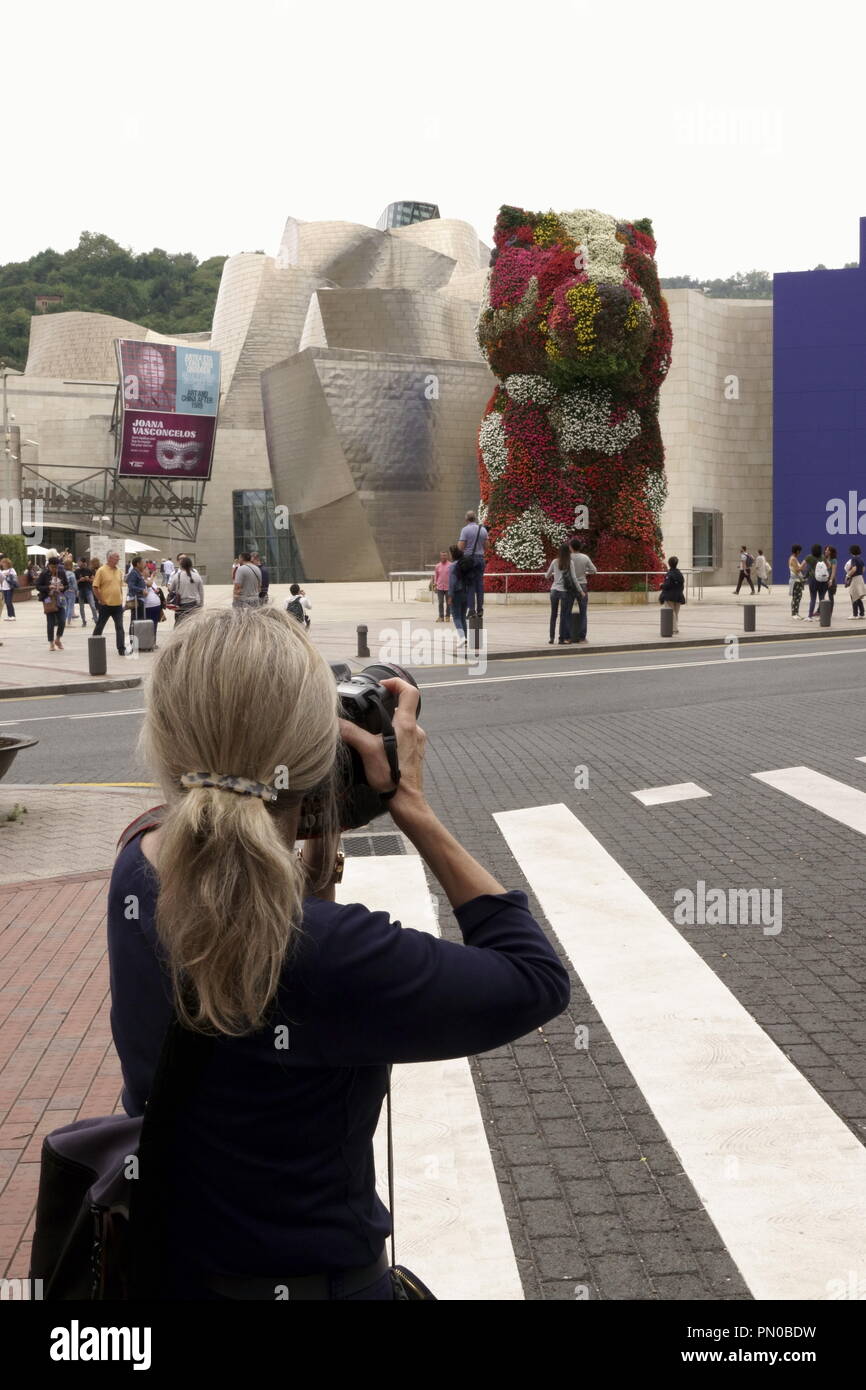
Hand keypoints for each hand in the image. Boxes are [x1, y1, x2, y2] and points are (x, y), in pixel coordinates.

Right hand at [338, 678, 426, 825]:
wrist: (406, 800)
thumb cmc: (391, 776)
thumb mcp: (366, 750)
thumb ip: (350, 733)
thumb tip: (335, 722)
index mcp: (405, 724)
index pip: (409, 692)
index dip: (396, 683)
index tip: (382, 685)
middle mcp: (415, 730)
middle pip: (406, 707)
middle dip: (388, 704)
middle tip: (372, 707)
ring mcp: (417, 742)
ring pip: (405, 723)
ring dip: (390, 722)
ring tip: (373, 730)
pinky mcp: (415, 753)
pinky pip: (406, 737)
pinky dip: (394, 736)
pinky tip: (381, 747)